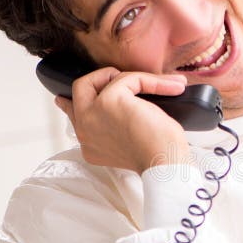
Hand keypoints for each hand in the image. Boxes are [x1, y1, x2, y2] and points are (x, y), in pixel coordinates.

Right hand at [54, 67, 190, 173]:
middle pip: (79, 90)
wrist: (164, 165)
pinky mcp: (109, 101)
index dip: (74, 102)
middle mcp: (85, 130)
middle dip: (99, 78)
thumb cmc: (158, 157)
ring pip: (103, 78)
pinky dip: (153, 81)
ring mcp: (93, 115)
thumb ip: (117, 128)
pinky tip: (173, 87)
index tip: (69, 96)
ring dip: (133, 77)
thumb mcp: (132, 143)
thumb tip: (122, 106)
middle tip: (120, 78)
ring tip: (161, 84)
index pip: (75, 116)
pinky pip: (130, 79)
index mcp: (90, 145)